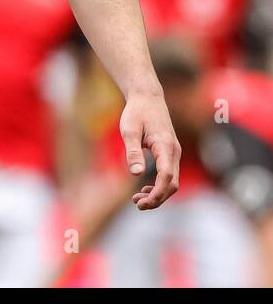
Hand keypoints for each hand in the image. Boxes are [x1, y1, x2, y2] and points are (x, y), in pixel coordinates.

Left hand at [120, 91, 180, 209]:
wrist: (148, 98)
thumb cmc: (137, 112)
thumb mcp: (129, 130)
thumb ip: (132, 151)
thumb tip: (136, 174)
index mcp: (165, 146)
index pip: (167, 176)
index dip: (157, 192)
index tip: (143, 202)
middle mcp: (174, 152)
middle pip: (172, 184)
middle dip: (157, 198)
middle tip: (138, 205)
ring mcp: (174, 153)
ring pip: (172, 181)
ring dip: (158, 194)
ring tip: (138, 200)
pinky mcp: (170, 154)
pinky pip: (169, 175)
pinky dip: (159, 186)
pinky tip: (144, 190)